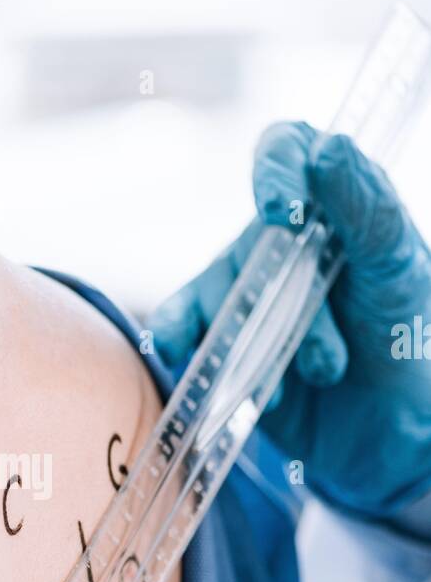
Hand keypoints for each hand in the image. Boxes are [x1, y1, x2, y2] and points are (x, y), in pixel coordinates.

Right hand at [150, 122, 430, 516]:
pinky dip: (180, 335)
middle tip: (330, 363)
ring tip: (291, 388)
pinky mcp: (215, 337)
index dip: (276, 170)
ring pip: (219, 294)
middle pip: (252, 244)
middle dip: (289, 309)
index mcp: (328, 206)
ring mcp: (242, 289)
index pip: (287, 151)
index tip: (284, 214)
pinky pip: (179, 322)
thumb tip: (326, 149)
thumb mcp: (399, 272)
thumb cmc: (402, 340)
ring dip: (256, 348)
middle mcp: (277, 241)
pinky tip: (190, 354)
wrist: (385, 432)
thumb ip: (368, 209)